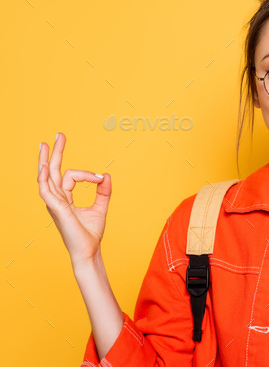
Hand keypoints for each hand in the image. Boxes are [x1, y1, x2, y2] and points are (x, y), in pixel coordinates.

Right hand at [37, 133, 111, 266]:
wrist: (90, 250)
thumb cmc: (91, 233)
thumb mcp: (100, 207)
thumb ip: (103, 191)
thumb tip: (106, 175)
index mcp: (65, 198)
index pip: (70, 176)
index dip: (87, 174)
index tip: (100, 178)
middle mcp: (57, 199)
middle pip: (53, 171)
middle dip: (55, 152)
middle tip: (60, 135)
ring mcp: (54, 204)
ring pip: (47, 177)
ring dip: (46, 160)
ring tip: (46, 144)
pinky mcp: (57, 209)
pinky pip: (47, 191)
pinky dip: (45, 178)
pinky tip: (45, 167)